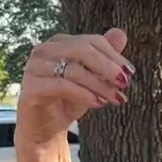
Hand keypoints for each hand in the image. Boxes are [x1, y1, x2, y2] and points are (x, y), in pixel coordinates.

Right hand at [17, 29, 133, 146]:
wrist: (46, 128)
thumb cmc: (69, 101)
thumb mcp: (92, 79)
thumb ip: (104, 58)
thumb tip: (120, 34)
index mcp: (60, 43)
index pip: (92, 41)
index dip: (114, 56)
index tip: (130, 73)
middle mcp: (45, 50)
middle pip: (82, 50)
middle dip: (108, 67)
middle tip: (125, 83)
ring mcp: (35, 66)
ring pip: (74, 69)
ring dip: (99, 84)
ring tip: (116, 98)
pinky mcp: (31, 86)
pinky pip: (61, 85)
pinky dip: (84, 94)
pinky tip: (99, 103)